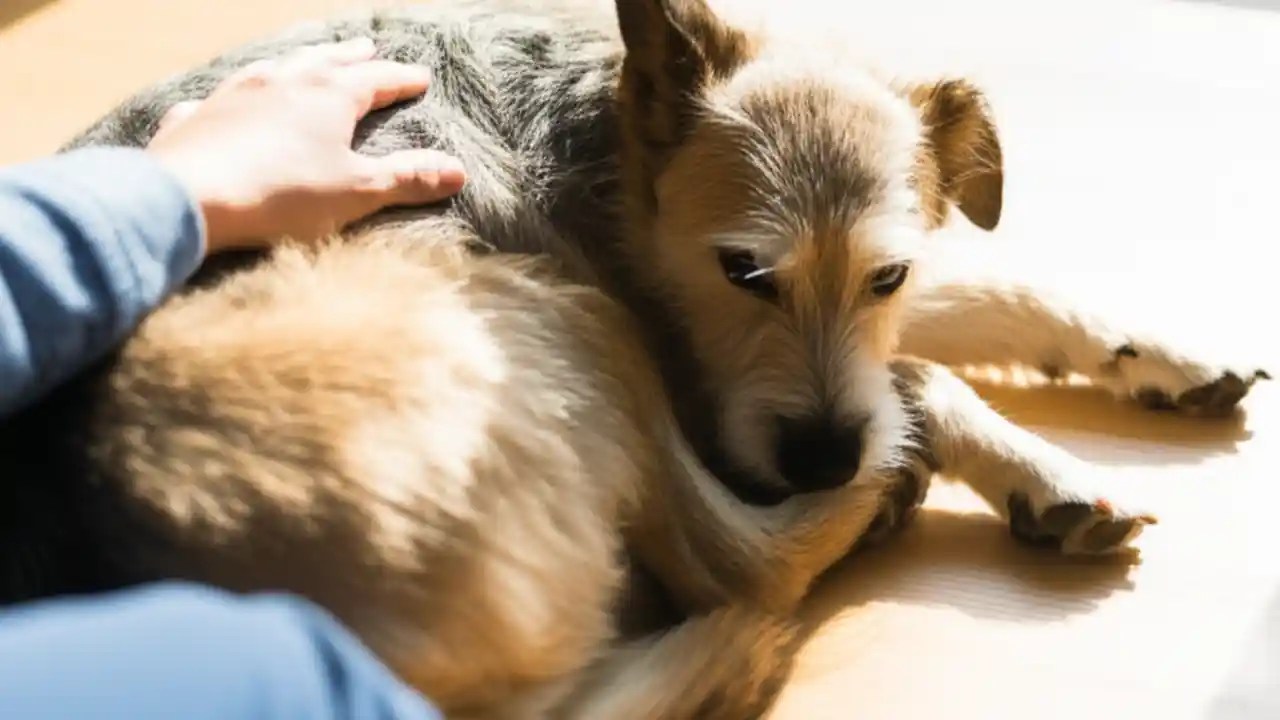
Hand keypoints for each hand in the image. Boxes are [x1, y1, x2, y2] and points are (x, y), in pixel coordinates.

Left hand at [147, 38, 465, 255]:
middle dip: (349, 56)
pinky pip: (218, 99)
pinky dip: (231, 99)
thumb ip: (407, 178)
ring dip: (295, 64)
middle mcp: (282, 82)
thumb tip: (457, 170)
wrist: (188, 200)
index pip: (375, 79)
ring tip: (305, 63)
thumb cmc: (281, 194)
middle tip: (366, 47)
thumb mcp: (357, 192)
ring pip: (273, 69)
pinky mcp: (196, 118)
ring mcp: (233, 94)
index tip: (420, 76)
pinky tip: (223, 102)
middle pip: (324, 61)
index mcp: (328, 95)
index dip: (400, 79)